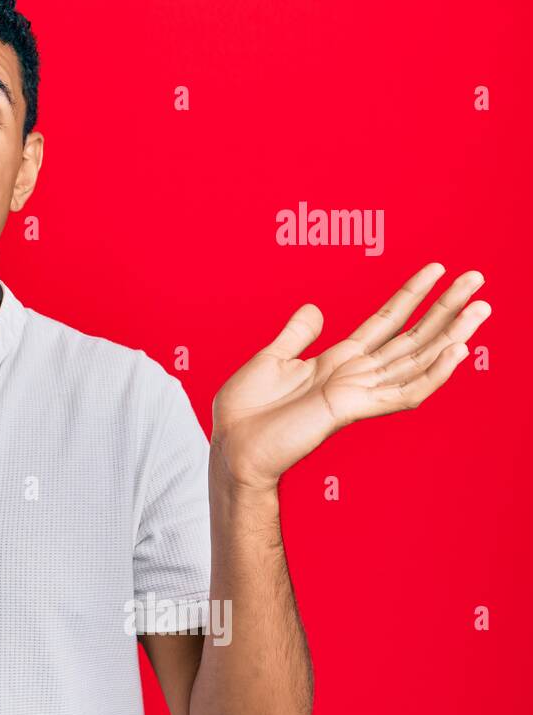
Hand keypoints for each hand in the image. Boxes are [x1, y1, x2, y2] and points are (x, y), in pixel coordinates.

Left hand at [210, 262, 491, 490]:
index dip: (412, 295)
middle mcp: (354, 376)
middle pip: (412, 336)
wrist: (233, 444)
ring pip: (417, 361)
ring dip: (452, 335)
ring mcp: (357, 393)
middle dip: (445, 308)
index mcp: (337, 361)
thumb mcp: (271, 360)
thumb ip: (297, 335)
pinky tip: (456, 353)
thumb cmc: (247, 411)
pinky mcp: (352, 410)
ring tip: (481, 309)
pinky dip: (432, 374)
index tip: (437, 269)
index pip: (385, 322)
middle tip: (477, 278)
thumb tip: (315, 308)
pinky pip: (403, 393)